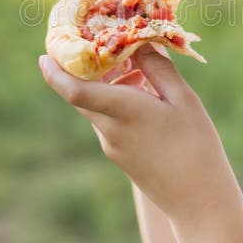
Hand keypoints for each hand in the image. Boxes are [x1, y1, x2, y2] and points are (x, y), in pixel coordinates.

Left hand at [38, 44, 237, 222]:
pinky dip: (116, 101)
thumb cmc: (196, 146)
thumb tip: (138, 42)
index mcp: (124, 112)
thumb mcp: (183, 99)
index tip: (43, 56)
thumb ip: (157, 68)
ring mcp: (112, 146)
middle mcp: (110, 130)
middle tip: (100, 46)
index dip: (54, 73)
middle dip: (83, 70)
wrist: (198, 201)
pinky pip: (108, 121)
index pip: (75, 91)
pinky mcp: (119, 156)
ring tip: (138, 70)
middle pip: (81, 95)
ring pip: (96, 107)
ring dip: (105, 84)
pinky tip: (144, 95)